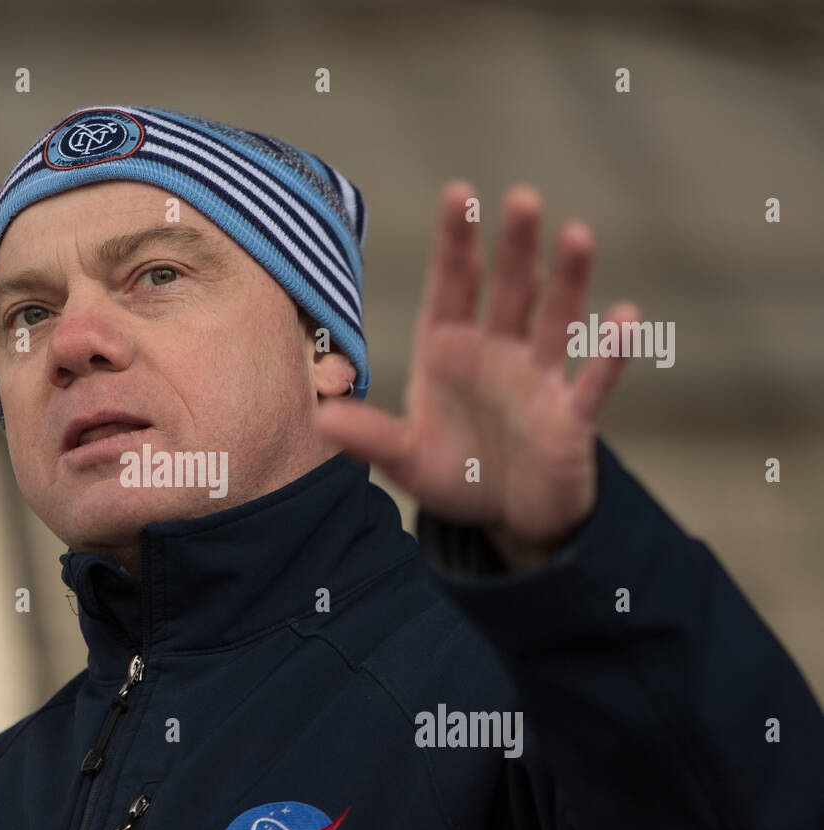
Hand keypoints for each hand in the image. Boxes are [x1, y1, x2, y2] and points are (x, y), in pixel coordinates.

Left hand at [316, 181, 639, 572]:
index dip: (457, 244)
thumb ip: (371, 437)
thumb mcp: (406, 459)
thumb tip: (323, 419)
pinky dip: (608, 354)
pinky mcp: (571, 416)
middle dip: (515, 246)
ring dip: (568, 281)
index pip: (452, 287)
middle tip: (521, 198)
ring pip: (556, 319)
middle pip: (509, 290)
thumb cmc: (456, 473)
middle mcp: (496, 353)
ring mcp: (538, 380)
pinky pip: (592, 381)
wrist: (507, 516)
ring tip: (576, 235)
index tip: (458, 194)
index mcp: (449, 351)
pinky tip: (625, 318)